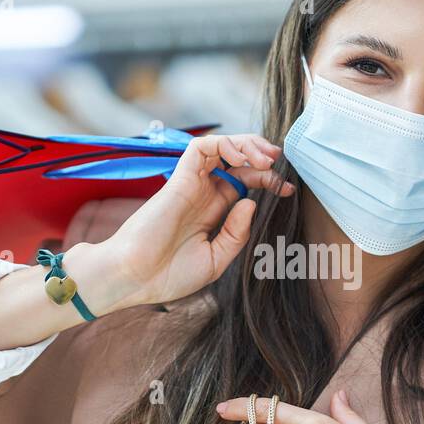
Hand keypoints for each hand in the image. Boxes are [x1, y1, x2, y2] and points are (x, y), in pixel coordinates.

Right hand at [91, 134, 294, 312]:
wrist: (136, 279)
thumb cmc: (168, 275)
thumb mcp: (216, 260)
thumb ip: (236, 233)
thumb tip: (251, 202)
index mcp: (211, 211)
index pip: (244, 183)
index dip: (268, 181)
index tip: (288, 189)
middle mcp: (202, 193)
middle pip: (236, 161)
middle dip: (262, 156)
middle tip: (280, 164)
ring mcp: (190, 184)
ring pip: (221, 147)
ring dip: (247, 144)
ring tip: (266, 158)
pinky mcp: (178, 179)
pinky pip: (201, 148)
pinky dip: (225, 145)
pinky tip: (242, 158)